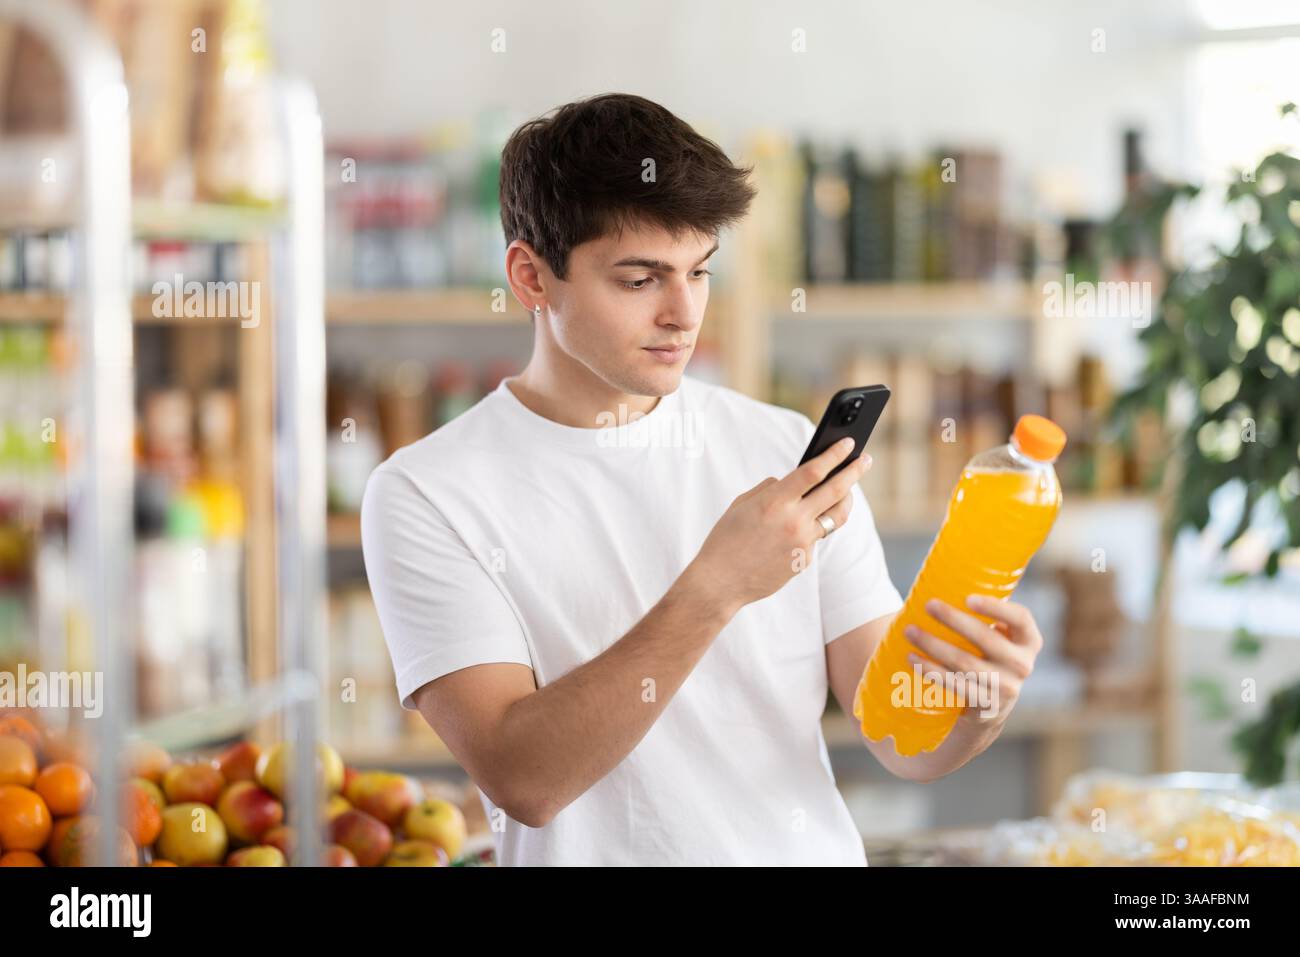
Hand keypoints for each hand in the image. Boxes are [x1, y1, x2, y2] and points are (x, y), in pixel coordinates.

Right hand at [690, 437, 871, 611]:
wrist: (720, 582)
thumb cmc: (726, 539)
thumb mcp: (742, 505)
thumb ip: (771, 489)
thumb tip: (792, 482)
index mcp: (774, 502)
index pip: (813, 472)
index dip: (834, 455)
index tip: (848, 444)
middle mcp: (793, 522)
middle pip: (836, 491)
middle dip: (854, 472)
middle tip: (865, 460)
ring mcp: (803, 543)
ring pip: (836, 516)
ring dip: (846, 499)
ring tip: (848, 489)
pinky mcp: (806, 560)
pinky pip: (815, 536)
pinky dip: (811, 527)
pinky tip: (800, 526)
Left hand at [902, 594, 1042, 725]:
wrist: (989, 709)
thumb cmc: (986, 658)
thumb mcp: (997, 639)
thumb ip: (983, 618)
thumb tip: (940, 581)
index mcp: (1029, 640)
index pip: (1020, 618)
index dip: (995, 607)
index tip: (967, 597)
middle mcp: (1023, 665)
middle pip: (987, 639)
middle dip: (954, 620)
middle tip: (928, 605)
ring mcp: (1007, 689)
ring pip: (966, 663)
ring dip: (934, 645)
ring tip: (910, 632)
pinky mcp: (986, 707)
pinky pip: (955, 686)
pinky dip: (932, 671)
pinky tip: (913, 659)